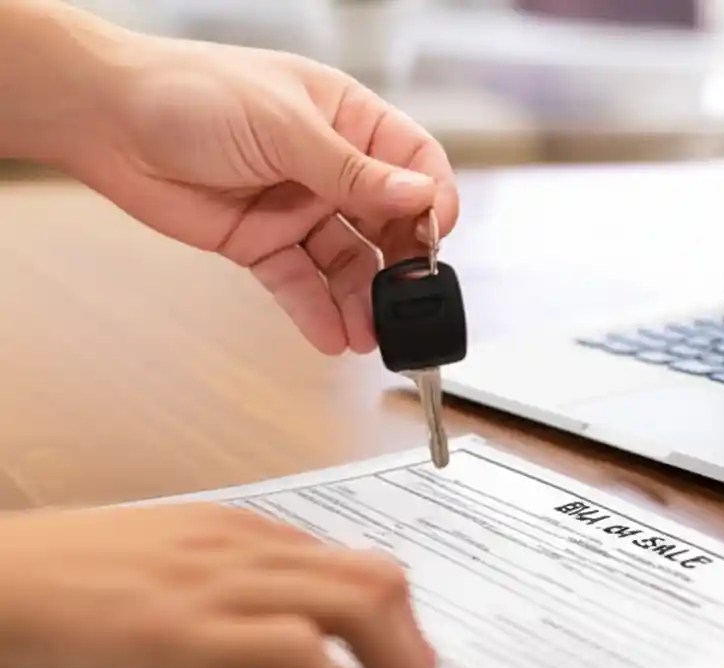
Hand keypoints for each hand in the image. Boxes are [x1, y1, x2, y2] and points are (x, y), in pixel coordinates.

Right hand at [0, 504, 433, 667]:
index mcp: (234, 532)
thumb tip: (266, 624)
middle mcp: (242, 547)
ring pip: (360, 602)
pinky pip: (302, 652)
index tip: (394, 661)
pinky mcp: (189, 633)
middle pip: (374, 577)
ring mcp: (219, 584)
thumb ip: (215, 583)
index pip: (348, 561)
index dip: (388, 616)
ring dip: (391, 665)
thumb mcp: (153, 571)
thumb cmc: (50, 586)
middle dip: (407, 639)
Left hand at [67, 35, 459, 355]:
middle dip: (402, 265)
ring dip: (363, 299)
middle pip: (389, 222)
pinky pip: (300, 283)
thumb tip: (419, 196)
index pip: (415, 162)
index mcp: (348, 119)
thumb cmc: (189, 91)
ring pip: (349, 262)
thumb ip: (353, 170)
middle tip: (406, 301)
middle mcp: (331, 166)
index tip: (435, 235)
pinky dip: (317, 311)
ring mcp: (299, 207)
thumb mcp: (284, 125)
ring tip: (370, 334)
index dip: (431, 199)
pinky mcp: (263, 242)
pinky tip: (333, 335)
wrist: (105, 119)